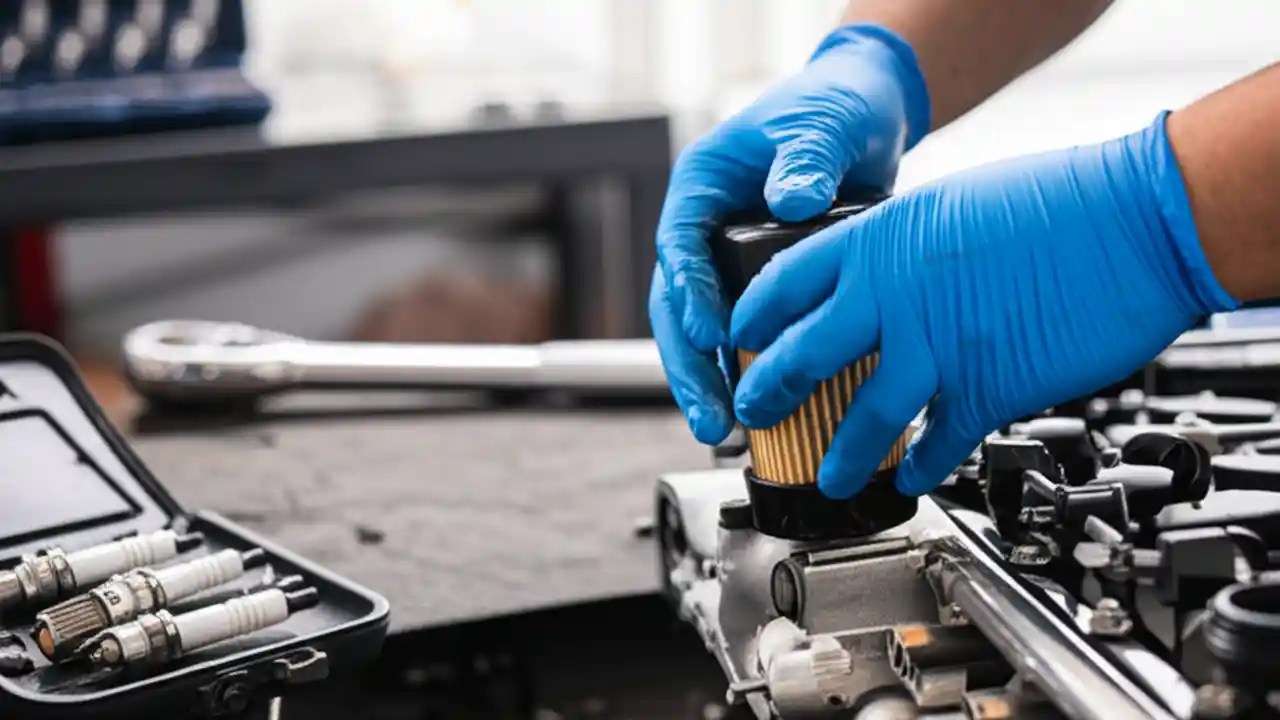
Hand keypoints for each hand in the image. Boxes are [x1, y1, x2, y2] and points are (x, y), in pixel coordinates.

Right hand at [650, 24, 929, 444]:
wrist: (872, 114)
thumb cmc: (836, 106)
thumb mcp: (823, 123)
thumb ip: (806, 157)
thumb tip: (793, 199)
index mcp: (703, 187)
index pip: (679, 245)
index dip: (688, 293)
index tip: (708, 334)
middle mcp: (707, 231)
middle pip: (678, 307)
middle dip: (689, 366)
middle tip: (710, 416)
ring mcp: (732, 263)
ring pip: (705, 333)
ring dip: (713, 383)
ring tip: (725, 434)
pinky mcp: (767, 288)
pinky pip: (751, 337)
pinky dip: (754, 374)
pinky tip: (771, 417)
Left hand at [731, 114, 1237, 498]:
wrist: (1133, 221)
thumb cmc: (1056, 200)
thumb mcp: (950, 205)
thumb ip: (903, 249)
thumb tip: (879, 278)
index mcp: (880, 241)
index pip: (787, 283)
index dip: (753, 317)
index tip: (738, 339)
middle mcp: (895, 297)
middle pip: (804, 354)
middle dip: (770, 390)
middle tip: (754, 411)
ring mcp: (938, 348)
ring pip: (864, 416)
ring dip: (841, 454)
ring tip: (825, 478)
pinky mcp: (986, 389)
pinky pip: (939, 441)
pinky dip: (923, 465)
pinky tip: (912, 478)